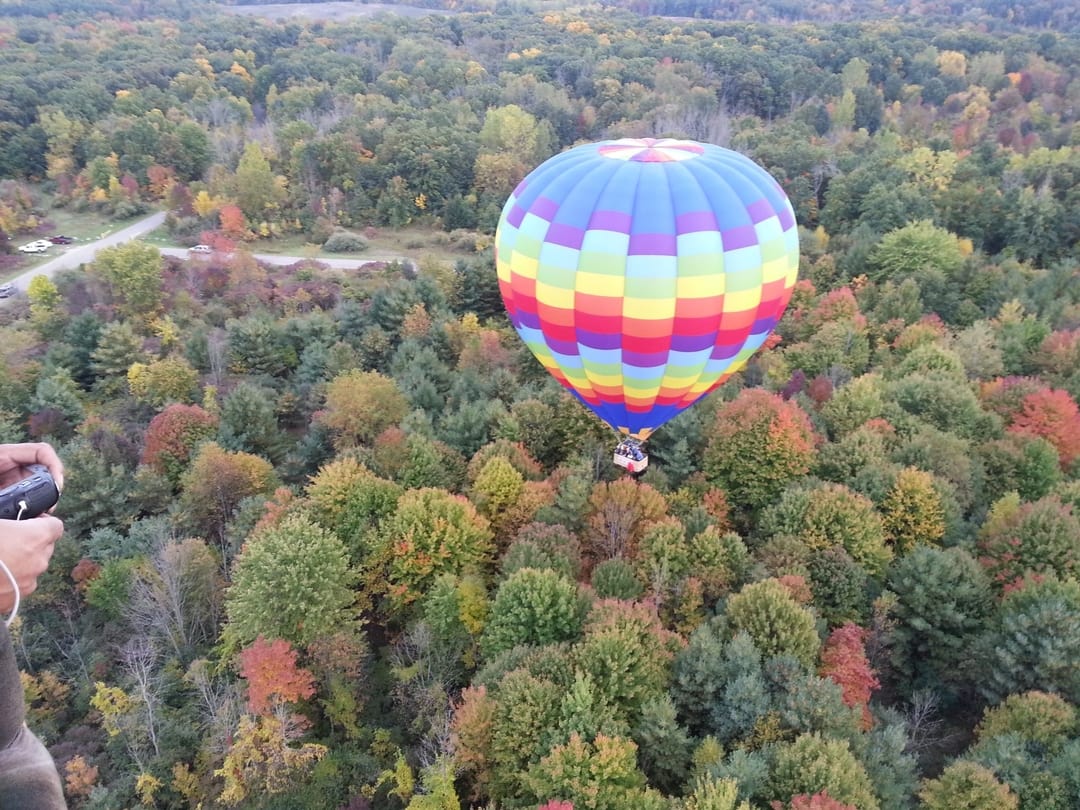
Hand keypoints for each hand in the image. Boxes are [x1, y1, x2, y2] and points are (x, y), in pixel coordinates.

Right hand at [0, 443, 64, 613]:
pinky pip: (21, 585)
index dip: (42, 523)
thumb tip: (11, 516)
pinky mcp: (16, 600)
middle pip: (46, 547)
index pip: (56, 526)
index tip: (26, 522)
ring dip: (22, 562)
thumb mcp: (0, 518)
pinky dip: (11, 581)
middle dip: (32, 542)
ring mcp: (29, 583)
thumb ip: (7, 510)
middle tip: (8, 540)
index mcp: (36, 537)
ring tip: (0, 558)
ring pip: (34, 567)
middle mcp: (39, 561)